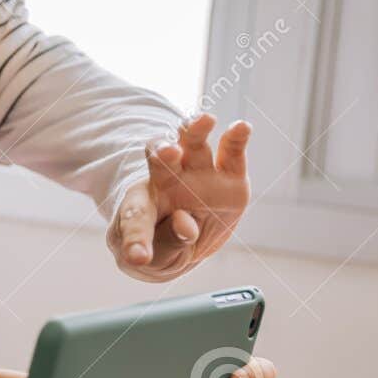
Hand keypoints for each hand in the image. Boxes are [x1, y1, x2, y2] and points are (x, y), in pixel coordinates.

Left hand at [109, 114, 250, 281]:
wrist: (187, 240)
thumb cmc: (163, 246)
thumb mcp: (161, 257)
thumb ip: (169, 243)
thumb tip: (186, 224)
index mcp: (142, 206)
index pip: (136, 216)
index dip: (136, 237)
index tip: (139, 255)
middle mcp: (168, 182)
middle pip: (161, 160)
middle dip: (163, 152)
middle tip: (166, 151)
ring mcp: (198, 175)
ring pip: (193, 145)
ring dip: (195, 131)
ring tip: (202, 120)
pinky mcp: (229, 176)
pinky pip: (232, 152)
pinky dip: (237, 138)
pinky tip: (241, 127)